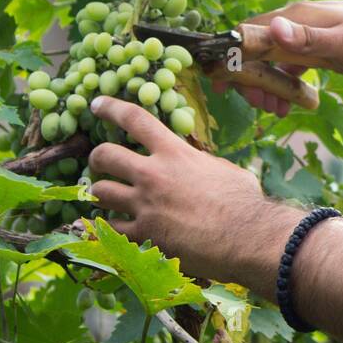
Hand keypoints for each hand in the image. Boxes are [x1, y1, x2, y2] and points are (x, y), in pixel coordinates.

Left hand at [86, 96, 297, 284]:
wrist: (246, 237)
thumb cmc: (245, 202)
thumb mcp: (225, 170)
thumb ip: (202, 163)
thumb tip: (199, 164)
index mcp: (176, 153)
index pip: (135, 119)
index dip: (111, 108)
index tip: (97, 105)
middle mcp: (154, 174)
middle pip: (104, 154)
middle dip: (96, 158)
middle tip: (99, 164)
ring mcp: (145, 205)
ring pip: (100, 192)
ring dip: (101, 194)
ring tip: (107, 199)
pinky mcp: (143, 234)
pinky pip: (108, 228)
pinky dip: (107, 228)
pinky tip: (109, 228)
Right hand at [211, 0, 342, 116]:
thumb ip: (308, 40)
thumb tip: (273, 30)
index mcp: (295, 17)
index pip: (246, 34)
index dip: (229, 58)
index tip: (222, 85)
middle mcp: (295, 22)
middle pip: (254, 50)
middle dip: (248, 79)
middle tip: (258, 105)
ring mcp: (306, 35)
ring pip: (271, 60)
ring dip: (266, 85)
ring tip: (275, 110)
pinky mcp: (317, 47)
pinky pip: (289, 65)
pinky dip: (284, 84)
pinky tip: (290, 103)